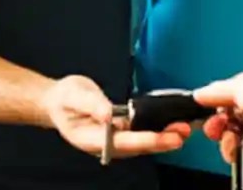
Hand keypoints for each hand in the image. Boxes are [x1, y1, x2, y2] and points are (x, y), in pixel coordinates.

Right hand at [40, 75, 190, 158]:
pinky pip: (140, 133)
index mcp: (91, 139)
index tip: (166, 138)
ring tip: (184, 129)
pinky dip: (157, 130)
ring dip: (163, 137)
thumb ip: (92, 104)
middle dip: (161, 141)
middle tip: (183, 133)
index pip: (123, 142)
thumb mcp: (75, 95)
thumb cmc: (65, 98)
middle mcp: (105, 144)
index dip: (146, 140)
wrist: (58, 101)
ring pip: (141, 142)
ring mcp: (113, 140)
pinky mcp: (120, 132)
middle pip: (136, 146)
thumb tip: (108, 114)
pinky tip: (171, 123)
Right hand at [193, 67, 242, 165]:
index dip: (211, 105)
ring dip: (221, 136)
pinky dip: (231, 150)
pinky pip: (236, 154)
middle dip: (213, 123)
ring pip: (226, 139)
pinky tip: (234, 141)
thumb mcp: (240, 84)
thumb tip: (198, 93)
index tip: (201, 107)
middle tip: (214, 123)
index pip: (223, 101)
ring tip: (227, 131)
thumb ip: (216, 91)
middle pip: (222, 122)